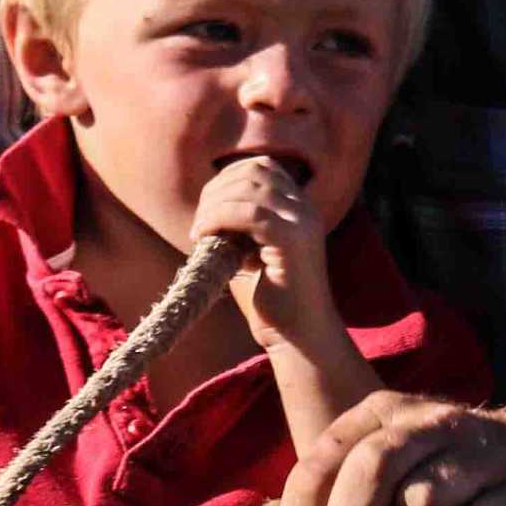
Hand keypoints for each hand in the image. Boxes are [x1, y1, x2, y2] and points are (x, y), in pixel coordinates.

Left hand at [190, 155, 340, 351]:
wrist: (298, 339)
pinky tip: (202, 236)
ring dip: (214, 204)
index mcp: (299, 207)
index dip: (227, 179)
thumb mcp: (248, 251)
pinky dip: (218, 218)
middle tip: (199, 222)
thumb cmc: (269, 300)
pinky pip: (249, 213)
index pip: (262, 167)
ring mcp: (303, 221)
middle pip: (254, 170)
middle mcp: (306, 208)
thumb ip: (235, 223)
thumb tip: (206, 203)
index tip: (206, 208)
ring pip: (250, 187)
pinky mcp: (295, 239)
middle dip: (216, 189)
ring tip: (199, 231)